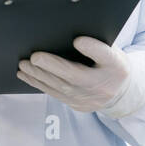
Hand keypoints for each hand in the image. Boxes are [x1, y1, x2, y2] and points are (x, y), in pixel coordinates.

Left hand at [18, 36, 144, 116]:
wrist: (120, 93)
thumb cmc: (112, 66)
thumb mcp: (113, 52)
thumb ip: (97, 46)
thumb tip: (75, 40)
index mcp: (115, 67)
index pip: (104, 56)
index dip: (92, 48)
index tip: (78, 40)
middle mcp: (101, 86)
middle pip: (74, 76)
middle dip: (51, 67)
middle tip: (33, 58)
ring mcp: (88, 99)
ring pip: (60, 88)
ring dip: (39, 76)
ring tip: (24, 66)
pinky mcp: (76, 105)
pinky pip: (55, 94)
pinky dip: (40, 84)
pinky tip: (27, 76)